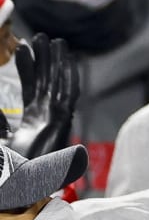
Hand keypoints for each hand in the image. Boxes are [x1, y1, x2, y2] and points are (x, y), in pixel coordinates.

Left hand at [8, 35, 78, 157]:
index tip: (24, 48)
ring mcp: (56, 118)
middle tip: (41, 36)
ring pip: (58, 83)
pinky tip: (70, 61)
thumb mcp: (1, 139)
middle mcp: (47, 116)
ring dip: (58, 62)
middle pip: (46, 80)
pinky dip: (70, 77)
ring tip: (56, 41)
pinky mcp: (63, 122)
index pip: (31, 86)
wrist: (22, 183)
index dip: (28, 67)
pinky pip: (68, 95)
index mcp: (33, 120)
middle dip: (45, 58)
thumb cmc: (11, 167)